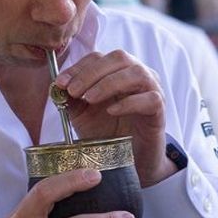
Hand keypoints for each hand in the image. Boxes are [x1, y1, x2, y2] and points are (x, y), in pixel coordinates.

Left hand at [56, 49, 176, 186]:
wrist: (129, 160)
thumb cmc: (108, 133)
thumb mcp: (82, 115)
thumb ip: (71, 99)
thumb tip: (57, 86)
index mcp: (119, 71)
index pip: (99, 57)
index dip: (79, 67)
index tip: (60, 83)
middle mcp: (138, 75)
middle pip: (119, 58)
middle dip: (92, 72)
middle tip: (74, 91)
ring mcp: (153, 90)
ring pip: (137, 73)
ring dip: (109, 83)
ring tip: (90, 99)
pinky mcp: (160, 110)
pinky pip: (150, 99)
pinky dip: (129, 102)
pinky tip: (111, 111)